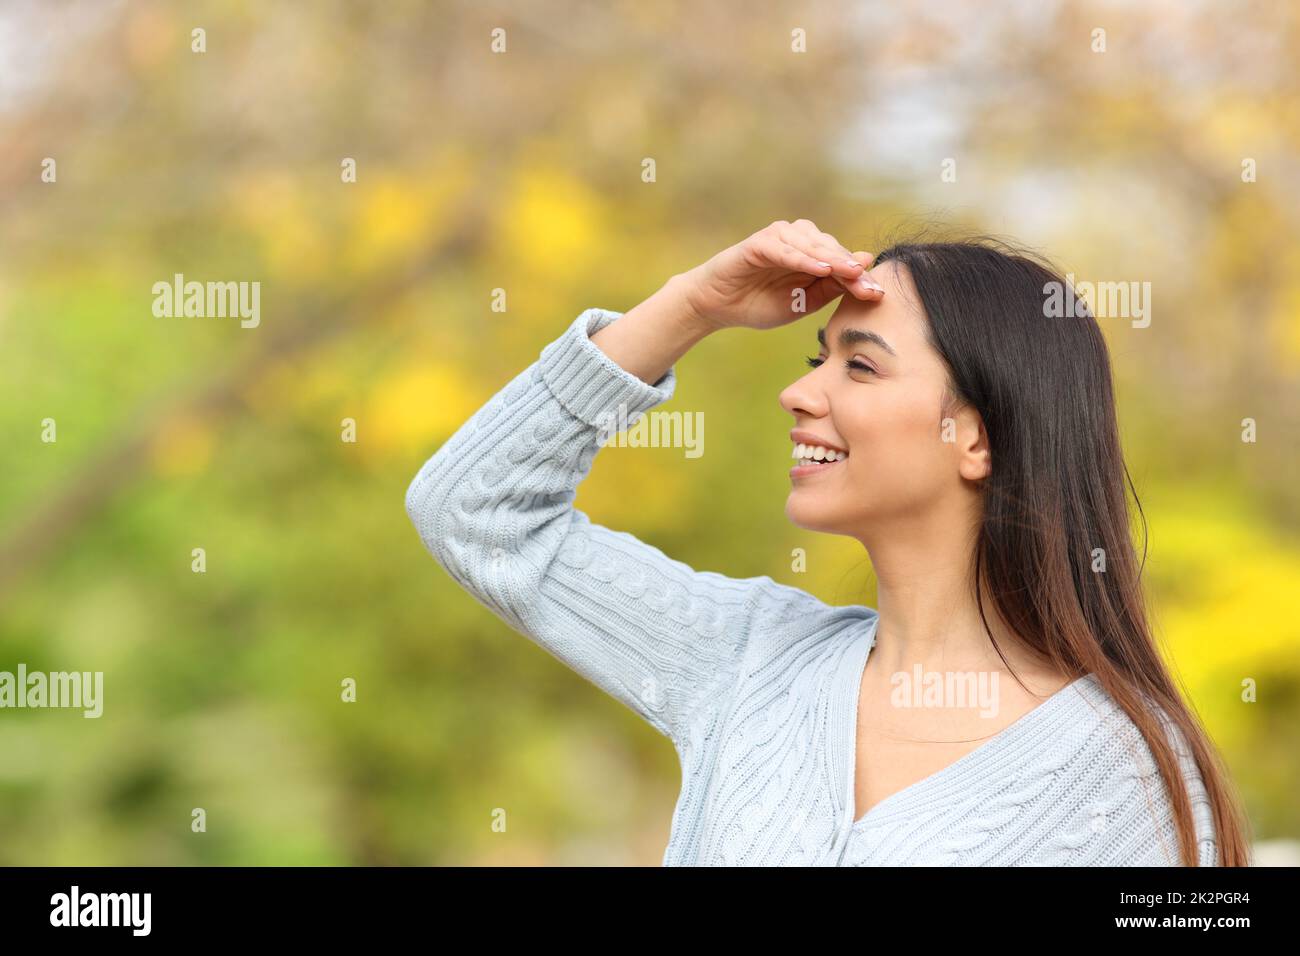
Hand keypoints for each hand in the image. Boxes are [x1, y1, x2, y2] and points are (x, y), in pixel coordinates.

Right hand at [676, 219, 883, 331]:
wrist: (718, 307)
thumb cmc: (758, 304)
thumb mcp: (801, 304)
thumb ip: (828, 288)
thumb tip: (862, 269)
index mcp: (812, 255)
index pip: (842, 263)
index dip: (860, 278)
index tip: (878, 295)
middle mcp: (798, 240)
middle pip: (832, 250)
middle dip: (852, 269)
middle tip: (869, 286)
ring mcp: (779, 238)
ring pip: (813, 244)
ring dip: (832, 258)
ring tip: (850, 273)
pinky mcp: (759, 242)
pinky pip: (785, 248)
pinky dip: (802, 258)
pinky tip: (819, 268)